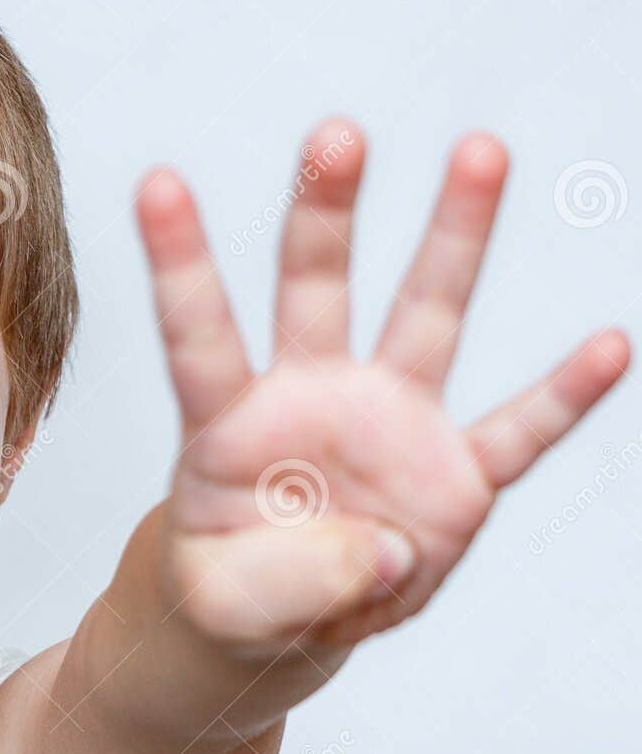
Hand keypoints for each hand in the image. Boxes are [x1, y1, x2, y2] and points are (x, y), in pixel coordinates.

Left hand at [136, 121, 628, 652]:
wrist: (279, 621)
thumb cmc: (230, 587)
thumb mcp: (225, 604)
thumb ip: (284, 581)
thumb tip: (381, 550)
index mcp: (226, 421)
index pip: (199, 331)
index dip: (180, 261)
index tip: (157, 181)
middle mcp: (309, 398)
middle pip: (314, 288)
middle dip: (324, 211)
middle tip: (335, 133)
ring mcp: (388, 427)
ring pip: (425, 317)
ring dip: (452, 239)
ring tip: (479, 149)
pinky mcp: (453, 476)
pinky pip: (517, 429)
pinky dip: (563, 395)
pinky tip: (608, 346)